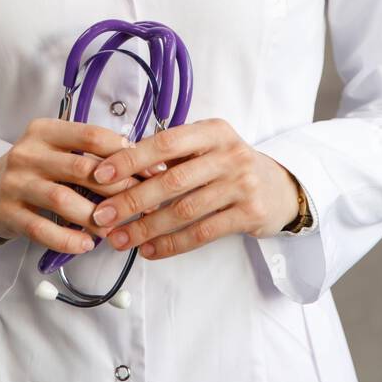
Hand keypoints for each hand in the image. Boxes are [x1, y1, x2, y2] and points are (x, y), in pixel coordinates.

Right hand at [0, 119, 168, 255]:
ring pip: (61, 199)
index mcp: (45, 131)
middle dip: (115, 189)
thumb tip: (146, 163)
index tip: (152, 171)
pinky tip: (86, 244)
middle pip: (80, 169)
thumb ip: (93, 153)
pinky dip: (67, 238)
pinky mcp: (7, 212)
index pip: (90, 136)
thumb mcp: (60, 150)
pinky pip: (40, 228)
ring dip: (93, 216)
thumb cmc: (40, 169)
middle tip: (140, 204)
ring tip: (113, 228)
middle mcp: (27, 153)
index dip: (125, 153)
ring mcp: (15, 183)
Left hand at [82, 118, 301, 259]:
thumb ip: (173, 153)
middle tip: (102, 216)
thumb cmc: (229, 166)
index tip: (101, 175)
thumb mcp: (207, 147)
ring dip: (147, 228)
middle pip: (171, 180)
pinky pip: (202, 233)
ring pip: (184, 211)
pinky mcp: (249, 213)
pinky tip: (151, 250)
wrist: (280, 187)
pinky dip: (172, 244)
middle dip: (131, 200)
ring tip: (120, 239)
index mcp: (212, 130)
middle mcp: (229, 154)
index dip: (131, 159)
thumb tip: (117, 165)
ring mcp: (241, 184)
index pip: (165, 143)